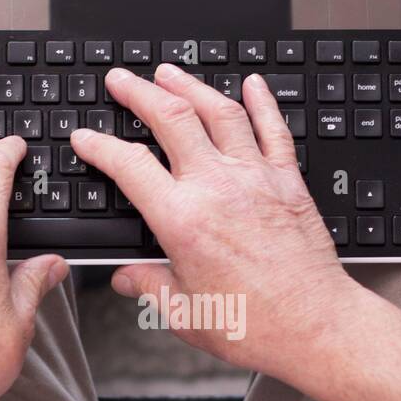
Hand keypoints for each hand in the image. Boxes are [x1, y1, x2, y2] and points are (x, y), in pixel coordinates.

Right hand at [68, 63, 362, 376]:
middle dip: (138, 92)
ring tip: (168, 73)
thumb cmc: (256, 326)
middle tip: (121, 80)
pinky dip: (262, 102)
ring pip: (219, 112)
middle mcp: (217, 189)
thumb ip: (150, 287)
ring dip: (190, 86)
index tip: (85, 138)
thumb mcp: (185, 315)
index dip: (100, 146)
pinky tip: (253, 84)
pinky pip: (273, 129)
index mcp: (183, 221)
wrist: (315, 327)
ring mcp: (256, 179)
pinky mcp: (288, 183)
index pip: (129, 166)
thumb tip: (128, 278)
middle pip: (171, 119)